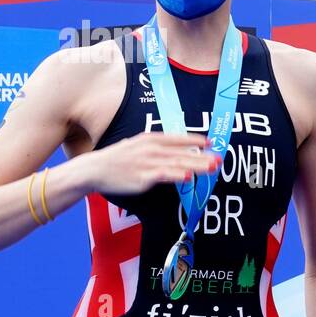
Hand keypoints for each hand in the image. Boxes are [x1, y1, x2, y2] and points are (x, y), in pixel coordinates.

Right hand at [81, 131, 218, 193]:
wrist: (95, 169)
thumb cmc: (118, 159)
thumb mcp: (138, 146)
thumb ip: (157, 148)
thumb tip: (176, 152)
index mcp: (151, 139)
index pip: (178, 138)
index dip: (196, 140)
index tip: (211, 143)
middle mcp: (151, 149)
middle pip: (182, 152)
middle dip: (203, 156)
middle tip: (220, 158)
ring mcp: (148, 163)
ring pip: (178, 164)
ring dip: (197, 165)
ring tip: (213, 167)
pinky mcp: (143, 177)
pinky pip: (163, 176)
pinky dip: (176, 176)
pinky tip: (187, 177)